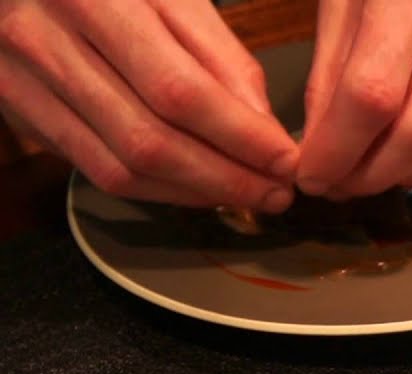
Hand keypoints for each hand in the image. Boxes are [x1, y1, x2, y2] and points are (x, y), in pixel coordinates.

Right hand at [0, 0, 297, 210]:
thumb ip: (220, 56)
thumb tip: (264, 130)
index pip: (179, 90)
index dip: (240, 137)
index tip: (286, 160)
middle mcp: (44, 40)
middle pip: (150, 141)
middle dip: (226, 178)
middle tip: (276, 192)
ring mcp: (22, 81)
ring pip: (123, 168)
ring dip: (196, 193)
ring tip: (248, 195)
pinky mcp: (19, 112)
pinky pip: (97, 171)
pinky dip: (158, 190)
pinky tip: (198, 189)